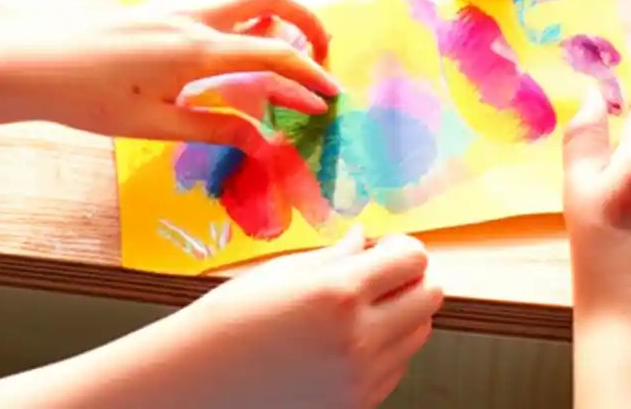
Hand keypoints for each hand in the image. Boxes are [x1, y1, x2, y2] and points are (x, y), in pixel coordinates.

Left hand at [4, 0, 339, 152]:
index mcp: (196, 49)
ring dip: (278, 18)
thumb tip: (266, 142)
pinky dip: (247, 21)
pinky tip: (240, 54)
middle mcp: (194, 17)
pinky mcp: (162, 10)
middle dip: (308, 21)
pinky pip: (220, 6)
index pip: (273, 54)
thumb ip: (216, 128)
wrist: (33, 63)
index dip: (309, 76)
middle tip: (323, 56)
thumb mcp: (156, 124)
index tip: (331, 98)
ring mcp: (177, 7)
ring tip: (288, 58)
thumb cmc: (89, 99)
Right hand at [178, 227, 441, 408]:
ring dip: (403, 313)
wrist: (200, 382)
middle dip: (411, 278)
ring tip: (361, 308)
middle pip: (430, 296)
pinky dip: (387, 347)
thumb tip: (367, 239)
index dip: (403, 247)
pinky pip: (397, 366)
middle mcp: (358, 338)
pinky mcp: (357, 403)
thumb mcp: (282, 273)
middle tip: (380, 274)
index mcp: (337, 294)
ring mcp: (360, 378)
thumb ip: (336, 256)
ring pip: (420, 333)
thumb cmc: (231, 321)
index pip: (413, 259)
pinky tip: (348, 339)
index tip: (384, 247)